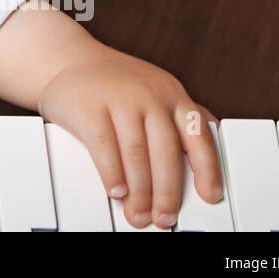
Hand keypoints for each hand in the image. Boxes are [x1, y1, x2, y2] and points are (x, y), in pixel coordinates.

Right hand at [36, 46, 222, 228]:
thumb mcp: (155, 90)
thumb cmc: (115, 82)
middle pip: (166, 151)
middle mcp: (149, 93)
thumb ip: (180, 118)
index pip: (198, 135)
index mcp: (172, 94)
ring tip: (138, 213)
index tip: (208, 197)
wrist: (67, 59)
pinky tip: (116, 191)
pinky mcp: (89, 106)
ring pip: (136, 153)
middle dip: (167, 191)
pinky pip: (104, 146)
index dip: (207, 169)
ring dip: (139, 191)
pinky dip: (112, 173)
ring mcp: (119, 97)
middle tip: (165, 218)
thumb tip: (211, 156)